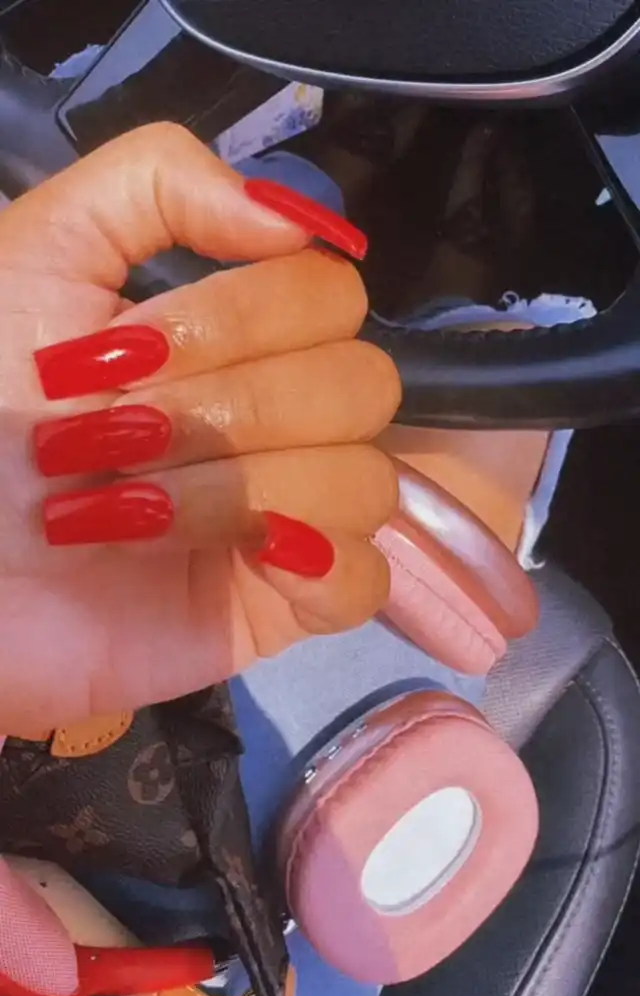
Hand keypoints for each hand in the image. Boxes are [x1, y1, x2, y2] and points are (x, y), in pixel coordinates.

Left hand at [0, 123, 399, 735]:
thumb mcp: (38, 259)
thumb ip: (157, 184)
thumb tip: (300, 221)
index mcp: (240, 334)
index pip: (329, 292)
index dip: (235, 318)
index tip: (118, 357)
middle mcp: (284, 415)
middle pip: (362, 383)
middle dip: (220, 412)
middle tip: (106, 444)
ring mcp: (295, 515)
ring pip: (364, 479)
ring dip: (232, 491)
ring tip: (124, 516)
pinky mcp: (288, 607)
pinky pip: (367, 580)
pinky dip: (317, 565)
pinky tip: (243, 561)